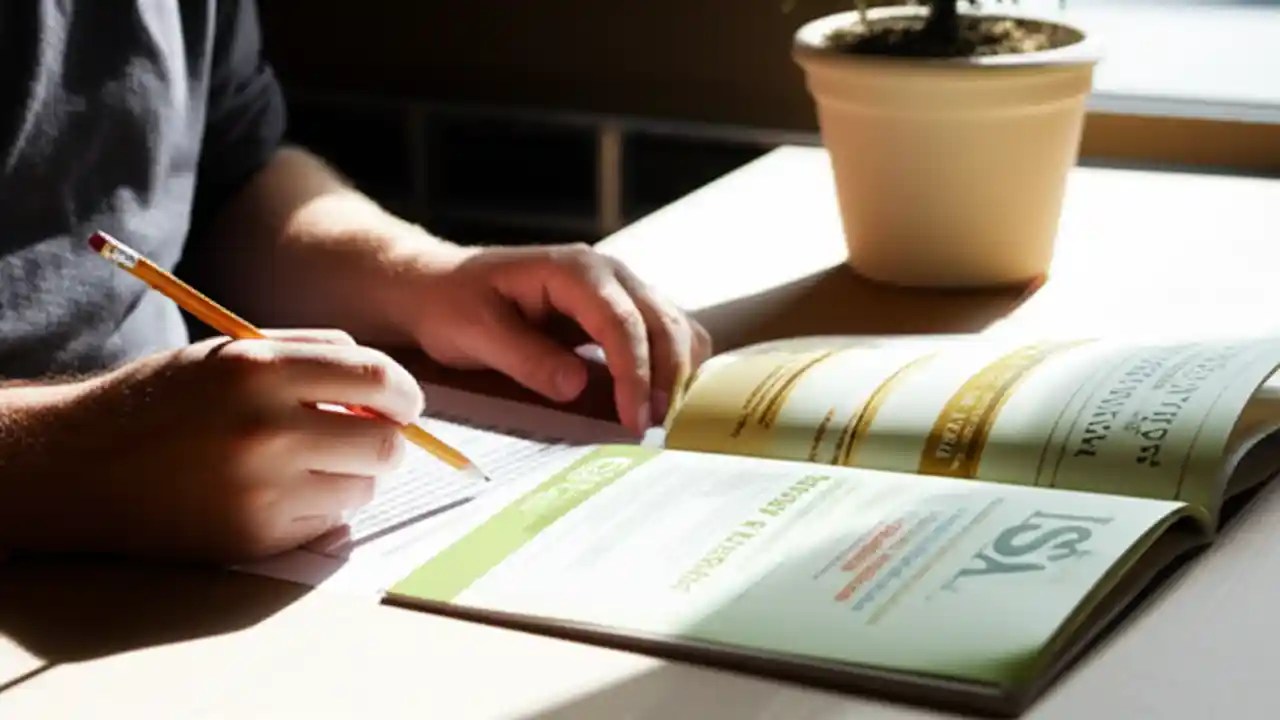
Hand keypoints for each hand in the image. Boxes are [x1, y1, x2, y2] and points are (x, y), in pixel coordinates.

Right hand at [0, 329, 422, 560]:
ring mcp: (261, 491)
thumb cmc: (168, 399)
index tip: (405, 403)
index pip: (378, 380)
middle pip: (385, 443)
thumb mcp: (233, 351)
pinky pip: (328, 525)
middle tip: (368, 437)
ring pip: (362, 489)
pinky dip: (322, 509)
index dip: (406, 394)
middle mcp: (265, 430)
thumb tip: (390, 388)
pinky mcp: (254, 538)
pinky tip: (281, 493)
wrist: (83, 466)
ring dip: (353, 476)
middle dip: (389, 439)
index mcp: (261, 369)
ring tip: (311, 464)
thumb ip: (315, 356)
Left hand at [395, 243, 711, 434]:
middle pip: (662, 322)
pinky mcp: (621, 311)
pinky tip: (658, 400)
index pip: (622, 322)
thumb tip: (576, 386)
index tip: (634, 421)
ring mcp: (620, 290)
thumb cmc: (453, 305)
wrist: (441, 286)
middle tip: (652, 430)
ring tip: (658, 421)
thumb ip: (525, 358)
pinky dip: (671, 367)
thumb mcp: (475, 332)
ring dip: (676, 374)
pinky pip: (664, 335)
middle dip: (666, 378)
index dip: (635, 374)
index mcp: (574, 271)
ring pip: (673, 328)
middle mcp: (609, 273)